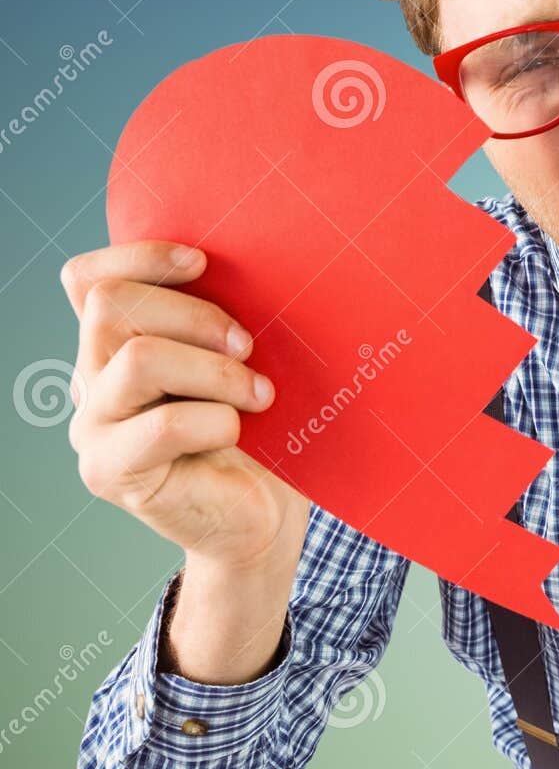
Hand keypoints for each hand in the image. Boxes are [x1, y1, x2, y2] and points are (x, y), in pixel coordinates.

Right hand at [60, 242, 307, 575]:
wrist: (261, 513)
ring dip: (216, 369)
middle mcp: (89, 378)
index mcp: (114, 342)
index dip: (139, 256)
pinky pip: (167, 423)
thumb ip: (218, 321)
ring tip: (259, 394)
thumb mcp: (239, 360)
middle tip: (250, 345)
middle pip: (112, 305)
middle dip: (196, 314)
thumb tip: (252, 266)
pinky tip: (243, 432)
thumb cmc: (261, 428)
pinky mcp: (110, 470)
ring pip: (139, 358)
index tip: (204, 262)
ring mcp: (92, 425)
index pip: (86, 279)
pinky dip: (220, 419)